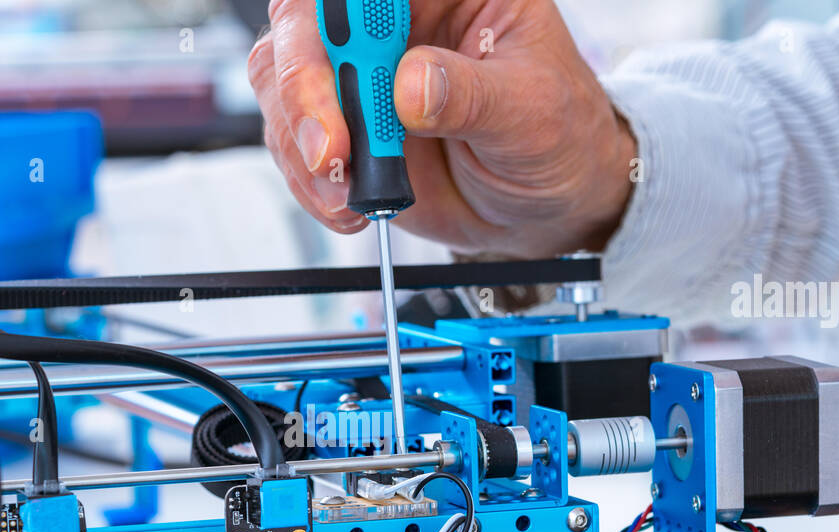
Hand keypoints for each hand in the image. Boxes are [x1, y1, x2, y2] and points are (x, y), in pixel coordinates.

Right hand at [248, 0, 637, 258]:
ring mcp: (363, 76)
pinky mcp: (345, 128)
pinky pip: (293, 142)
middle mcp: (393, 24)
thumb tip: (410, 85)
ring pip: (282, 82)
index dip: (336, 16)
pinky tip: (349, 204)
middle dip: (303, 90)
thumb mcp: (532, 110)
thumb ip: (470, 95)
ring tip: (349, 192)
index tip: (340, 69)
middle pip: (304, 24)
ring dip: (302, 146)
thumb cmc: (557, 137)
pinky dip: (310, 182)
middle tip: (331, 152)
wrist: (547, 205)